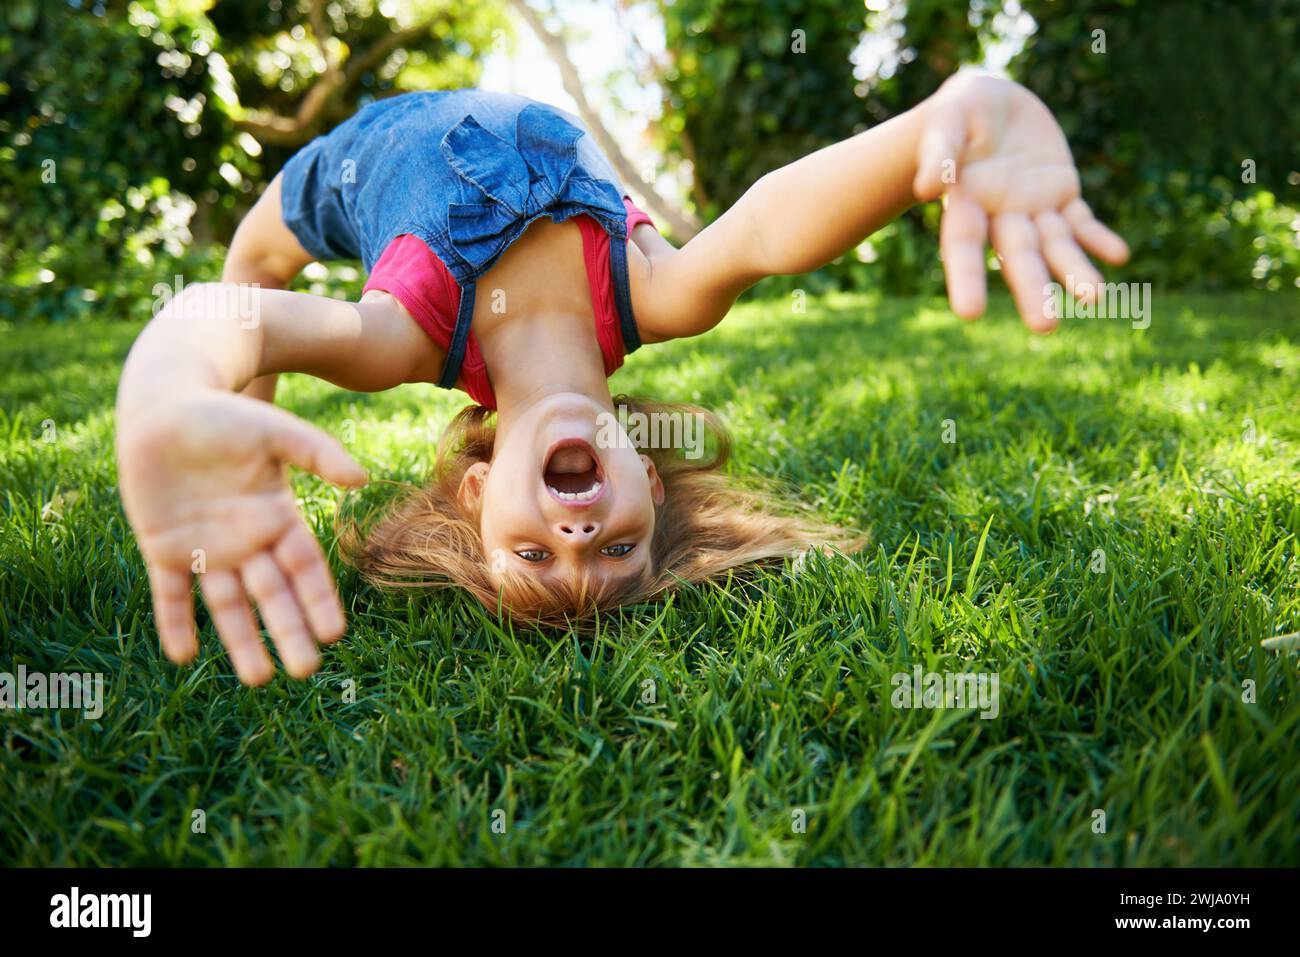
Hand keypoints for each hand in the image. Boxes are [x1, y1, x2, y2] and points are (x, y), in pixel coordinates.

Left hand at [117, 391, 366, 684]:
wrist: (164, 407)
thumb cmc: (225, 416)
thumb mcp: (275, 430)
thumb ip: (318, 453)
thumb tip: (361, 481)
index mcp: (278, 517)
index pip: (304, 567)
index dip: (318, 599)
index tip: (333, 633)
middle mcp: (246, 541)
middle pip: (272, 594)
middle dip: (288, 632)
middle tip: (304, 671)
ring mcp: (205, 548)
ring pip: (227, 604)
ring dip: (241, 640)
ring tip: (258, 679)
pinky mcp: (164, 549)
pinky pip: (171, 593)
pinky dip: (176, 622)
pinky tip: (184, 654)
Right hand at [913, 72, 1129, 331]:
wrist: (990, 102)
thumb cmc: (960, 109)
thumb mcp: (948, 117)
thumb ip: (939, 150)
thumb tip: (929, 187)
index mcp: (966, 203)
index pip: (965, 246)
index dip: (967, 278)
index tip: (970, 315)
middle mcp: (1000, 215)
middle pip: (1018, 257)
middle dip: (1033, 290)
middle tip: (1046, 328)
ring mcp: (1033, 208)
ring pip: (1056, 245)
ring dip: (1075, 272)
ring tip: (1096, 299)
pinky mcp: (1061, 193)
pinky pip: (1082, 221)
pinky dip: (1099, 238)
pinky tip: (1119, 255)